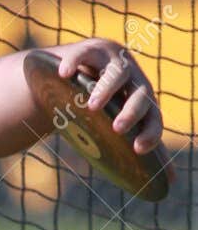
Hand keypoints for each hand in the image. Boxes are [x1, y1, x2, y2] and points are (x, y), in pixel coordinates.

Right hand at [55, 38, 165, 156]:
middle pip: (141, 94)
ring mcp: (113, 61)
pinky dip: (75, 62)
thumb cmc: (92, 113)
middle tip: (117, 128)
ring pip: (117, 73)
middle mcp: (132, 80)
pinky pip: (84, 54)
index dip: (150, 133)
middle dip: (131, 112)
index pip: (153, 118)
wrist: (69, 82)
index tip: (138, 149)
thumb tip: (165, 180)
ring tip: (92, 106)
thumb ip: (128, 147)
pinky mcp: (91, 49)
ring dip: (107, 89)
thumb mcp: (109, 130)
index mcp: (140, 102)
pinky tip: (65, 74)